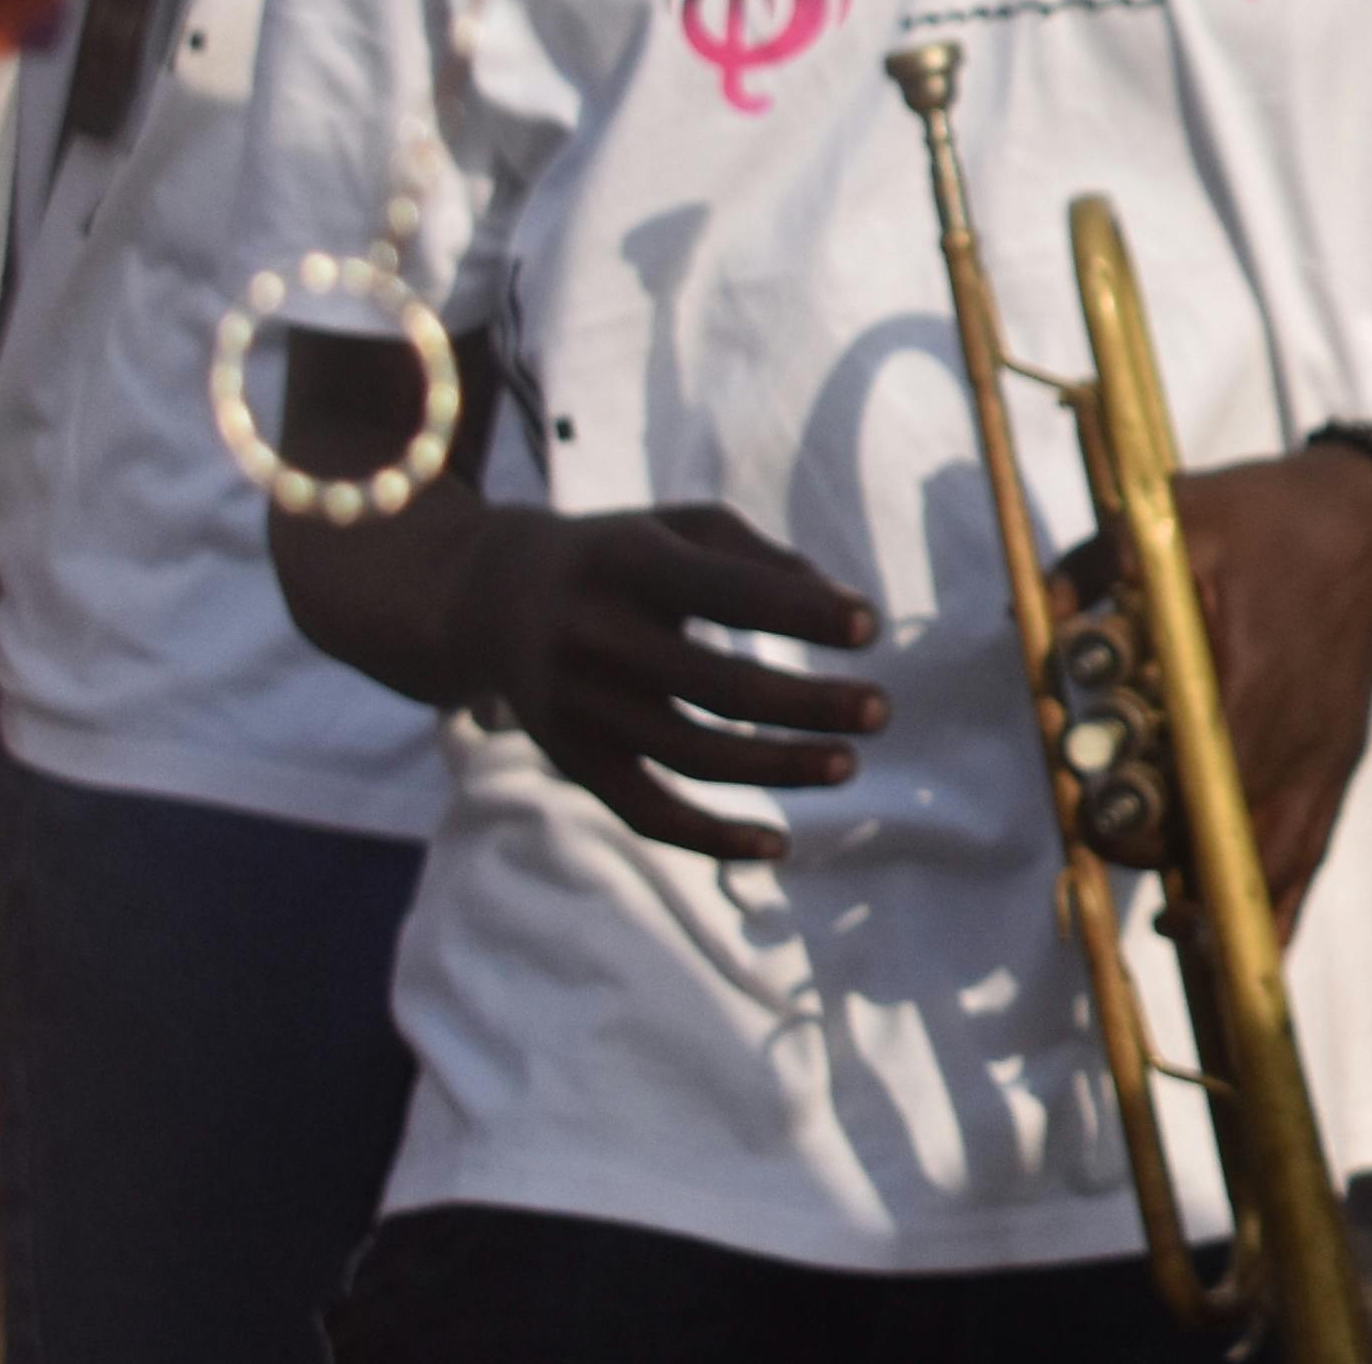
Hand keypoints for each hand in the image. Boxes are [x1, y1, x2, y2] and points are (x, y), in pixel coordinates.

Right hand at [451, 503, 885, 865]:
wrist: (491, 598)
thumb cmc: (625, 554)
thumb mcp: (684, 528)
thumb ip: (764, 559)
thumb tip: (843, 606)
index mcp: (631, 563)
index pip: (728, 591)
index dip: (803, 611)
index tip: (872, 626)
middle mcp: (596, 636)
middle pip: (716, 685)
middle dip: (808, 704)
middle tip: (881, 711)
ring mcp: (579, 706)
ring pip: (690, 756)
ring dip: (778, 768)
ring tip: (849, 762)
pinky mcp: (574, 760)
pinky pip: (645, 812)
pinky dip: (711, 837)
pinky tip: (778, 844)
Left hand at [1068, 450, 1371, 917]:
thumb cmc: (1267, 514)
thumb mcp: (1176, 515)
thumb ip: (1095, 566)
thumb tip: (1029, 618)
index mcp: (1251, 676)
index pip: (1197, 782)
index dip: (1144, 822)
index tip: (1092, 818)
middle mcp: (1295, 732)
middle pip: (1231, 833)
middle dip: (1165, 855)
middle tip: (1110, 843)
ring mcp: (1324, 754)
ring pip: (1279, 860)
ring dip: (1225, 898)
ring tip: (1178, 923)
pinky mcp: (1340, 761)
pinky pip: (1314, 851)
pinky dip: (1283, 905)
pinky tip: (1247, 947)